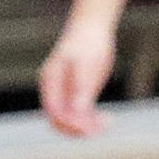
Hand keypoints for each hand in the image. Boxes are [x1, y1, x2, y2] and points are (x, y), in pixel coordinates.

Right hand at [39, 17, 116, 136]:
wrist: (92, 28)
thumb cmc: (89, 44)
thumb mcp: (87, 66)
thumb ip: (80, 89)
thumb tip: (76, 113)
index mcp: (51, 80)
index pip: (53, 110)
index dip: (67, 123)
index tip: (87, 129)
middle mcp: (54, 88)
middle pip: (58, 119)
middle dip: (76, 128)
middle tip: (98, 130)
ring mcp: (65, 91)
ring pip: (70, 118)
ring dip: (87, 126)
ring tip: (108, 122)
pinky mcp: (76, 91)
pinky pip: (80, 113)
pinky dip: (92, 120)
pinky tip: (107, 119)